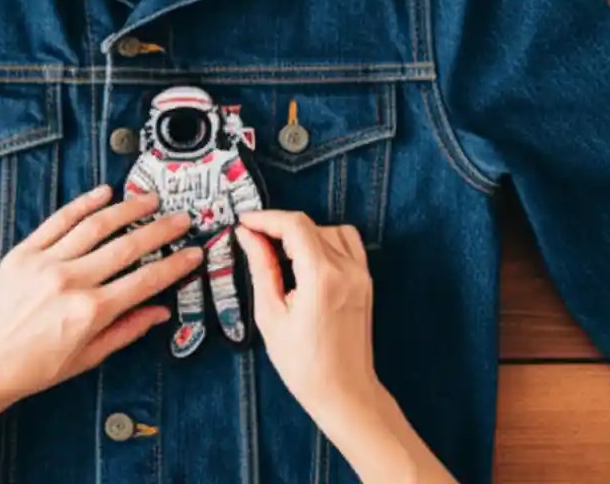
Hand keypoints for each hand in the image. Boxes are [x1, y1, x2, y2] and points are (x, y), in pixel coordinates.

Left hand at [0, 185, 198, 414]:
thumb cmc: (31, 368)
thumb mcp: (86, 358)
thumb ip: (126, 331)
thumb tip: (159, 313)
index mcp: (90, 311)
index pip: (145, 280)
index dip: (174, 265)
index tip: (192, 253)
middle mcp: (70, 281)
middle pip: (127, 246)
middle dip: (160, 230)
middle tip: (180, 219)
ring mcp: (45, 263)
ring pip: (96, 225)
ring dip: (128, 209)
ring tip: (149, 201)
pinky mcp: (24, 252)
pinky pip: (59, 220)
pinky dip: (83, 204)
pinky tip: (103, 194)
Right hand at [235, 212, 378, 436]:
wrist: (344, 391)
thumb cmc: (304, 364)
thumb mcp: (271, 315)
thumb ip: (261, 268)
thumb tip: (248, 236)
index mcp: (322, 278)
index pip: (294, 226)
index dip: (265, 218)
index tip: (244, 222)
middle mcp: (347, 269)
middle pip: (310, 225)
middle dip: (278, 226)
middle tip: (253, 239)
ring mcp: (361, 274)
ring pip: (329, 229)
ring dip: (302, 232)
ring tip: (278, 250)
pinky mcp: (365, 281)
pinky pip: (347, 243)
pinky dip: (324, 240)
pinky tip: (306, 257)